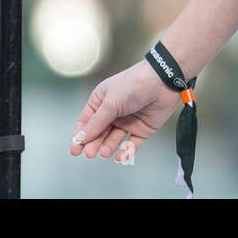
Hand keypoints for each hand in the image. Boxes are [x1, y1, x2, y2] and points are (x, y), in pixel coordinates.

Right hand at [68, 60, 183, 162]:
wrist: (163, 81)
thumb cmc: (134, 84)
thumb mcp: (111, 103)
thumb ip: (96, 122)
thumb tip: (80, 138)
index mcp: (101, 101)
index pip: (86, 121)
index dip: (80, 136)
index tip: (74, 150)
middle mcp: (113, 112)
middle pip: (99, 133)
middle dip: (93, 144)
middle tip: (90, 154)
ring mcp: (128, 121)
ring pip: (114, 139)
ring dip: (107, 146)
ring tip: (104, 152)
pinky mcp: (142, 129)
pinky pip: (131, 144)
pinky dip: (126, 152)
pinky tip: (119, 156)